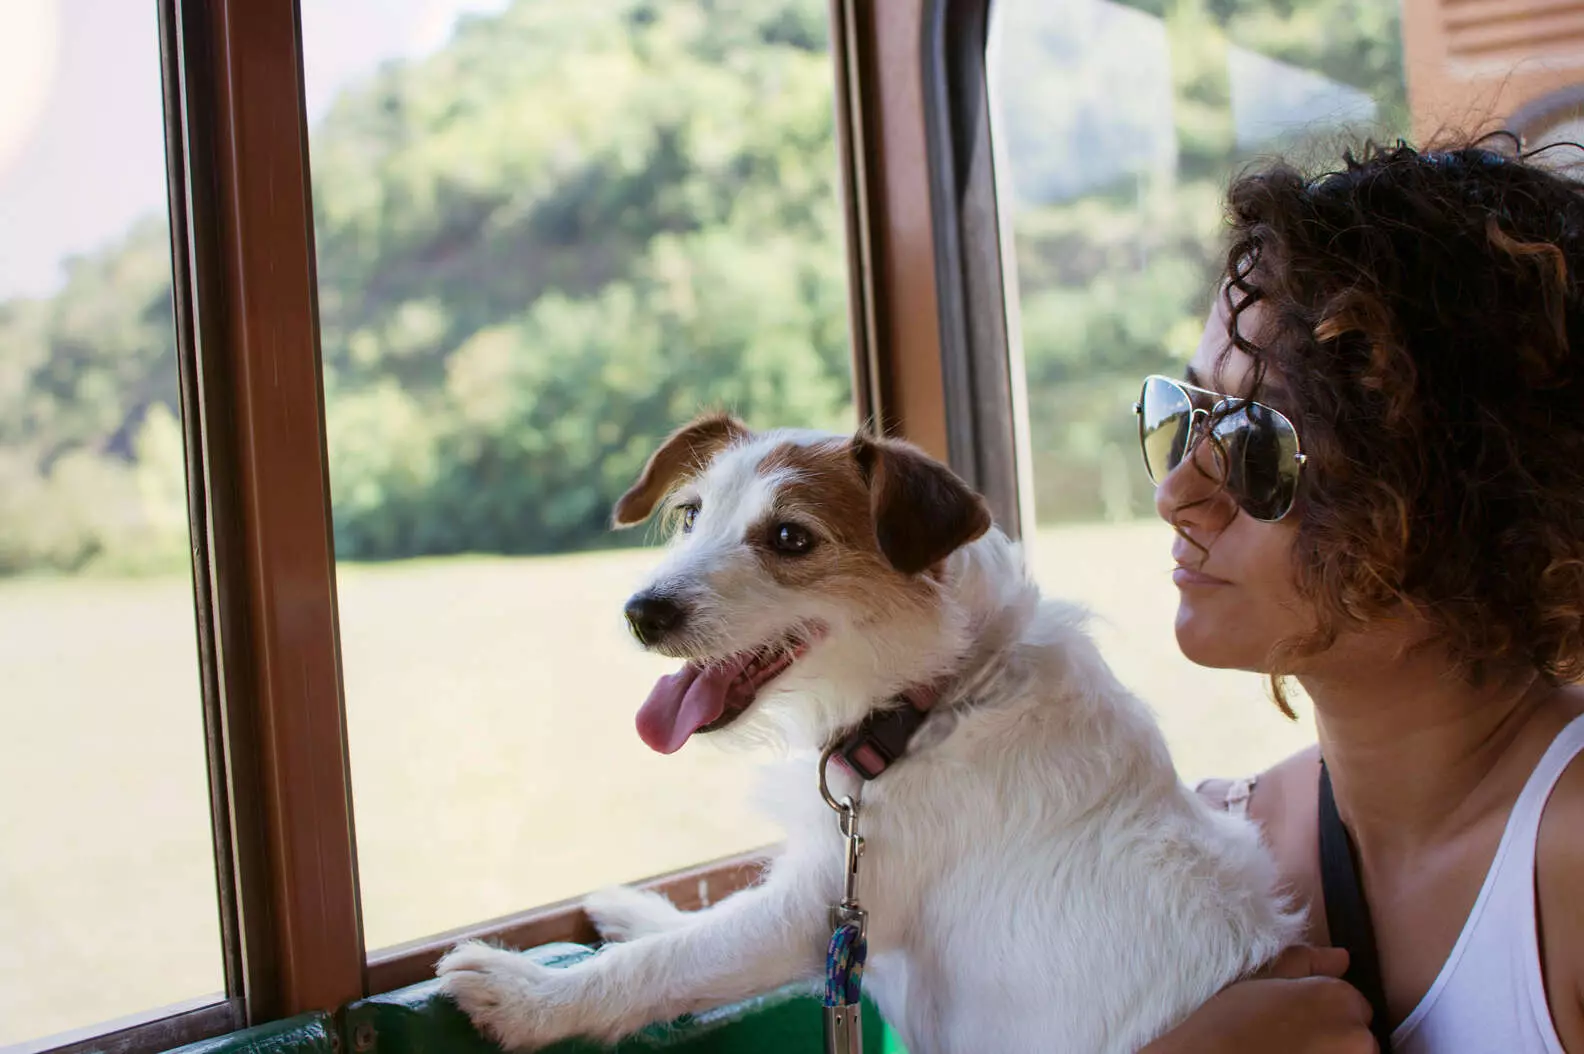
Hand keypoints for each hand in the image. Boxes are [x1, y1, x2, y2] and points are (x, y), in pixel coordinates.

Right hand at [1141, 945, 1376, 1053]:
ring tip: (1290, 1052)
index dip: (1327, 1015)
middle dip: (1334, 1040)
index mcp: (1338, 997)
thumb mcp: (1263, 978)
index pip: (1355, 1006)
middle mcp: (1356, 1034)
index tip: (1300, 1024)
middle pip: (1359, 1038)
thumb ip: (1307, 963)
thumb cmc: (1231, 1022)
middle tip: (1292, 1042)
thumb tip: (1341, 958)